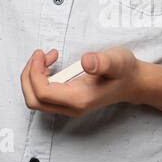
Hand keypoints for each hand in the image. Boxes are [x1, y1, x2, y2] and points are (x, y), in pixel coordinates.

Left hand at [20, 46, 141, 117]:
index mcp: (79, 100)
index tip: (41, 53)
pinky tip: (51, 63)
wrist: (133, 82)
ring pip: (36, 99)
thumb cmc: (124, 71)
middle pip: (33, 100)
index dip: (34, 72)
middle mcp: (72, 107)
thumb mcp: (117, 60)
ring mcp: (69, 106)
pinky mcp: (67, 101)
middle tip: (40, 55)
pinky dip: (39, 77)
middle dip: (28, 76)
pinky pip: (43, 95)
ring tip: (48, 56)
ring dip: (33, 75)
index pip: (42, 93)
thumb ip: (103, 62)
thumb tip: (87, 61)